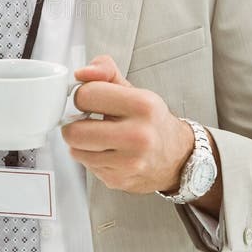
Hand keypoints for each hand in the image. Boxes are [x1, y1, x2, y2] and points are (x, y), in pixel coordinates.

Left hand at [61, 55, 193, 192]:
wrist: (177, 157)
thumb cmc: (151, 121)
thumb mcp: (133, 90)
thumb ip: (105, 72)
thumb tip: (82, 73)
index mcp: (142, 105)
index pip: (86, 96)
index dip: (82, 96)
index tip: (88, 99)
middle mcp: (138, 136)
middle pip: (75, 131)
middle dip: (74, 124)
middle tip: (86, 121)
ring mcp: (129, 162)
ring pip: (76, 151)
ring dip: (81, 143)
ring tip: (99, 137)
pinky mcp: (119, 179)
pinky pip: (87, 166)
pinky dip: (92, 158)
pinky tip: (108, 152)